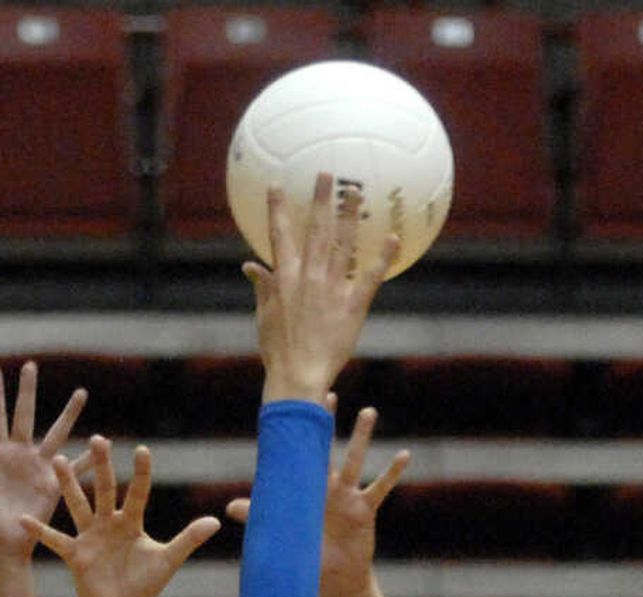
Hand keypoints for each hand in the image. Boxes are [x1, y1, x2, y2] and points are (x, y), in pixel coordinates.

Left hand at [0, 361, 87, 560]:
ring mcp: (38, 467)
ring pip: (57, 433)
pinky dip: (89, 457)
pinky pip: (76, 467)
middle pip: (25, 414)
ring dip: (69, 414)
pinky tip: (102, 443)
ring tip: (81, 392)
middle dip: (27, 390)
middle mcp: (19, 455)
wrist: (1, 544)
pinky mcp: (53, 483)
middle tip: (31, 365)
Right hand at [23, 435, 219, 596]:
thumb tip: (215, 521)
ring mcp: (90, 536)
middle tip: (98, 439)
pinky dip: (39, 532)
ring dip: (68, 485)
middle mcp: (109, 523)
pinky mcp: (75, 554)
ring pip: (78, 505)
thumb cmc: (145, 586)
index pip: (138, 492)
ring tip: (58, 460)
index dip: (142, 473)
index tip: (142, 450)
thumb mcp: (167, 561)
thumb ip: (188, 539)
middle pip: (105, 489)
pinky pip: (55, 540)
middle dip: (102, 465)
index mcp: (132, 522)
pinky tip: (23, 519)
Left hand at [223, 401, 409, 596]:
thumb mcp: (281, 535)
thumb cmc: (306, 558)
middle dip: (327, 423)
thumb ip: (259, 517)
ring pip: (355, 459)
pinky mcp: (365, 510)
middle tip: (328, 393)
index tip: (294, 408)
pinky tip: (404, 455)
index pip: (300, 457)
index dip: (297, 435)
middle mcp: (327, 488)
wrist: (332, 582)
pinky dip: (392, 472)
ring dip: (361, 436)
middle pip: (326, 448)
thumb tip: (228, 508)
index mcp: (306, 492)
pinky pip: (380, 487)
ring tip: (368, 411)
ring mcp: (348, 496)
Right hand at [245, 175, 396, 404]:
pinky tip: (393, 238)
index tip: (278, 185)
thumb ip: (262, 288)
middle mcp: (308, 277)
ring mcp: (331, 289)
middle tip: (327, 173)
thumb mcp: (264, 318)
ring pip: (342, 244)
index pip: (279, 236)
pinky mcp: (352, 305)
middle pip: (315, 230)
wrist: (297, 376)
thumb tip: (250, 266)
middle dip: (320, 199)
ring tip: (356, 192)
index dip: (277, 209)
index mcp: (284, 279)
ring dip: (349, 215)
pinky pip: (369, 277)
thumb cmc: (278, 352)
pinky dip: (382, 257)